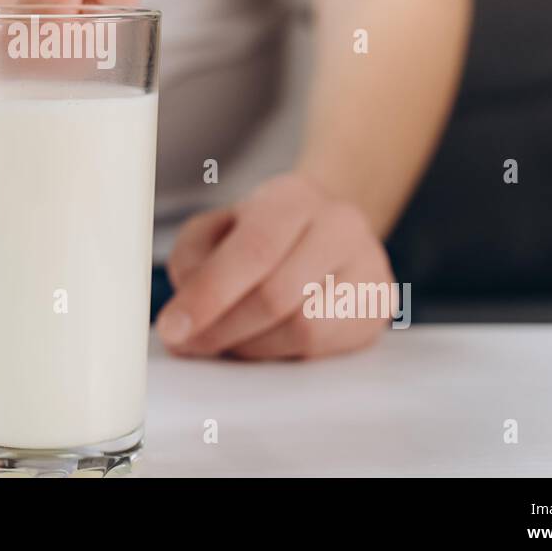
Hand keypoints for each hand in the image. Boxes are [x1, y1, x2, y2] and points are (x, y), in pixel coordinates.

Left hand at [156, 174, 393, 359]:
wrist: (325, 228)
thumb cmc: (265, 231)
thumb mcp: (217, 226)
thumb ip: (192, 258)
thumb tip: (184, 313)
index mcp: (294, 196)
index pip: (254, 250)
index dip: (209, 295)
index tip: (173, 327)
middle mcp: (340, 226)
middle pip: (276, 296)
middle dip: (221, 329)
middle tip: (188, 343)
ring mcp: (369, 267)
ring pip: (301, 329)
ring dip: (250, 346)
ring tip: (226, 338)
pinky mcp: (377, 308)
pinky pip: (323, 349)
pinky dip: (280, 353)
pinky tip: (262, 341)